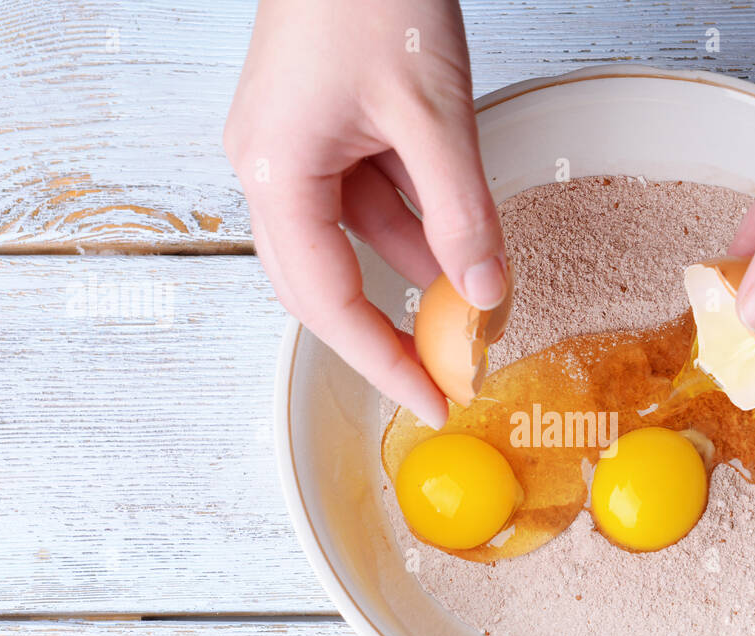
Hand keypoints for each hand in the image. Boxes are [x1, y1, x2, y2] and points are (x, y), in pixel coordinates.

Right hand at [225, 0, 506, 427]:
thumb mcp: (434, 115)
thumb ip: (461, 214)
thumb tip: (486, 294)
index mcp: (277, 174)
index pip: (328, 302)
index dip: (382, 361)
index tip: (429, 401)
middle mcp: (269, 169)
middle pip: (321, 285)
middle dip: (384, 331)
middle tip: (441, 374)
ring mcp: (289, 150)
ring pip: (348, 242)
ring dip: (406, 274)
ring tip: (466, 308)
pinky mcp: (316, 130)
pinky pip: (361, 201)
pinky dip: (407, 227)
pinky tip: (451, 244)